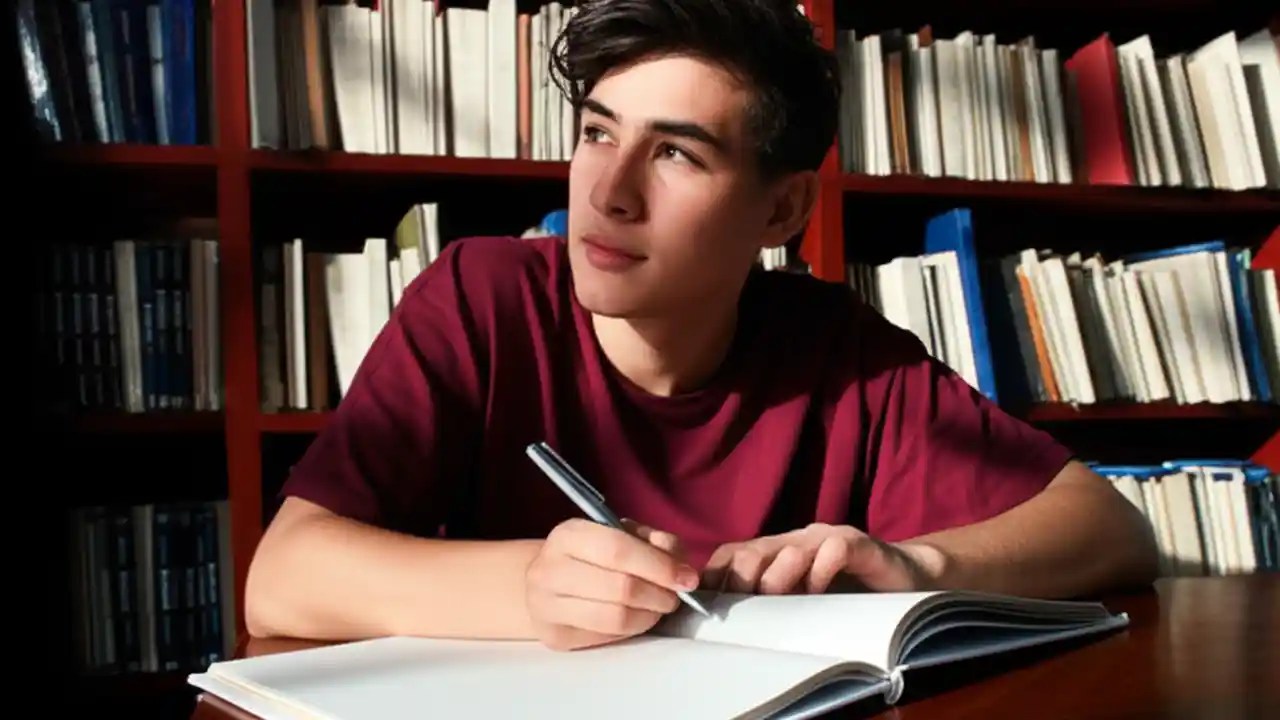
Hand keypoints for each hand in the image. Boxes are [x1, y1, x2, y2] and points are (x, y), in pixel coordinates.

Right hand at [524, 518, 700, 650]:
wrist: (547, 582)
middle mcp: (549, 568)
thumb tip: (682, 569)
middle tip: (675, 597)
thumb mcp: (623, 534)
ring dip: (649, 615)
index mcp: (568, 535)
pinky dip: (631, 629)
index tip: (687, 579)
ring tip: (658, 607)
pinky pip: (606, 637)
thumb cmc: (593, 556)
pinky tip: (636, 617)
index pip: (618, 550)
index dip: (659, 566)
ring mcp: (546, 605)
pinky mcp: (554, 636)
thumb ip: (656, 542)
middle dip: (659, 594)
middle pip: (620, 588)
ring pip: (615, 617)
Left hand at [701, 523, 943, 594]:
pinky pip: (833, 551)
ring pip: (788, 551)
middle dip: (741, 582)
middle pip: (752, 552)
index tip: (707, 608)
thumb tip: (730, 629)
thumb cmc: (848, 594)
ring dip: (777, 579)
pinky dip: (821, 572)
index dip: (716, 578)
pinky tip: (819, 592)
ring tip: (777, 604)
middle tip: (745, 612)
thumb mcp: (801, 600)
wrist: (905, 576)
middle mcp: (795, 539)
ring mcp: (825, 537)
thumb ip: (771, 604)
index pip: (731, 555)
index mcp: (775, 551)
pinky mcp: (857, 543)